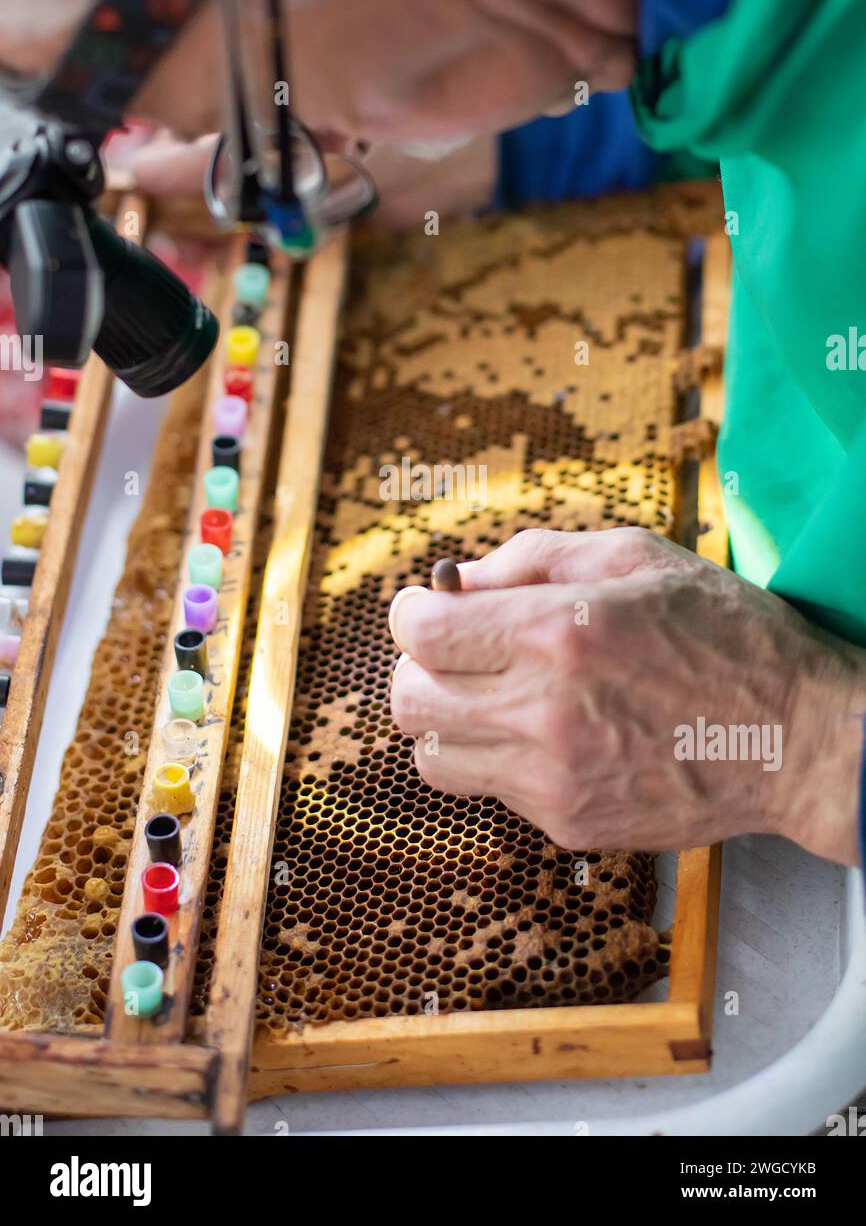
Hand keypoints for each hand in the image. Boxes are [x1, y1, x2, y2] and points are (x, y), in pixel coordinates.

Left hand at [389, 528, 864, 862]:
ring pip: (431, 756)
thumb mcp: (636, 557)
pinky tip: (550, 733)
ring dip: (447, 718)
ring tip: (493, 695)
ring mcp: (553, 778)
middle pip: (407, 700)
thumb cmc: (724, 633)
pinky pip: (490, 790)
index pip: (420, 632)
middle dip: (418, 666)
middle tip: (457, 651)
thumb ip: (532, 556)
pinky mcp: (567, 823)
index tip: (430, 607)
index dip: (413, 612)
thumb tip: (457, 580)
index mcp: (556, 632)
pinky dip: (499, 758)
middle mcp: (543, 711)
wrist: (797, 739)